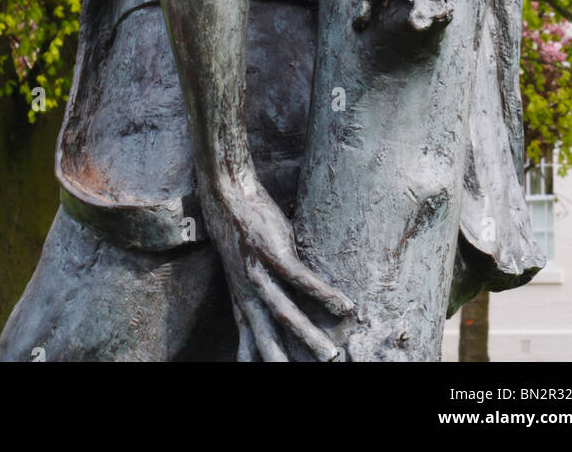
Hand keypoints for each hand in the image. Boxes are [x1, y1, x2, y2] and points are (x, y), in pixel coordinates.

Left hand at [199, 167, 352, 361]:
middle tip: (314, 372)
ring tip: (330, 357)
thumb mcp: (244, 272)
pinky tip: (344, 306)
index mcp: (241, 301)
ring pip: (284, 314)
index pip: (250, 342)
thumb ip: (260, 295)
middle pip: (266, 338)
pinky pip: (301, 279)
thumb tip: (284, 312)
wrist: (226, 195)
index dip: (261, 361)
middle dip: (283, 362)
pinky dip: (323, 295)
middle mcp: (247, 293)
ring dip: (308, 337)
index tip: (278, 375)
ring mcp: (259, 273)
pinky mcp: (272, 252)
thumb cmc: (241, 233)